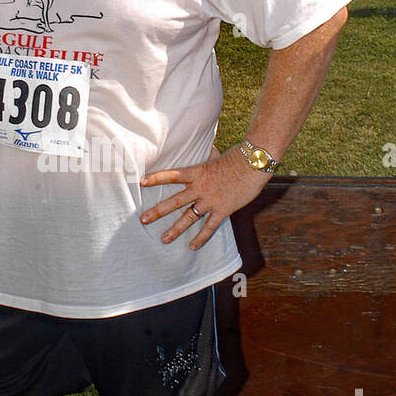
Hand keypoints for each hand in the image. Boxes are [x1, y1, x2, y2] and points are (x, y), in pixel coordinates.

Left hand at [139, 147, 266, 249]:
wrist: (254, 165)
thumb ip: (207, 157)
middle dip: (157, 211)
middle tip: (143, 219)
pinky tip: (192, 246)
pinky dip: (201, 238)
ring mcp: (210, 201)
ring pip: (188, 218)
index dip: (156, 178)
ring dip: (175, 229)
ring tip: (164, 239)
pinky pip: (209, 227)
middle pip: (174, 202)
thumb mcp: (216, 156)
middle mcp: (200, 188)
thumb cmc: (237, 157)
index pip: (172, 175)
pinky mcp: (222, 210)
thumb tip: (206, 148)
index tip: (142, 182)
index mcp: (197, 173)